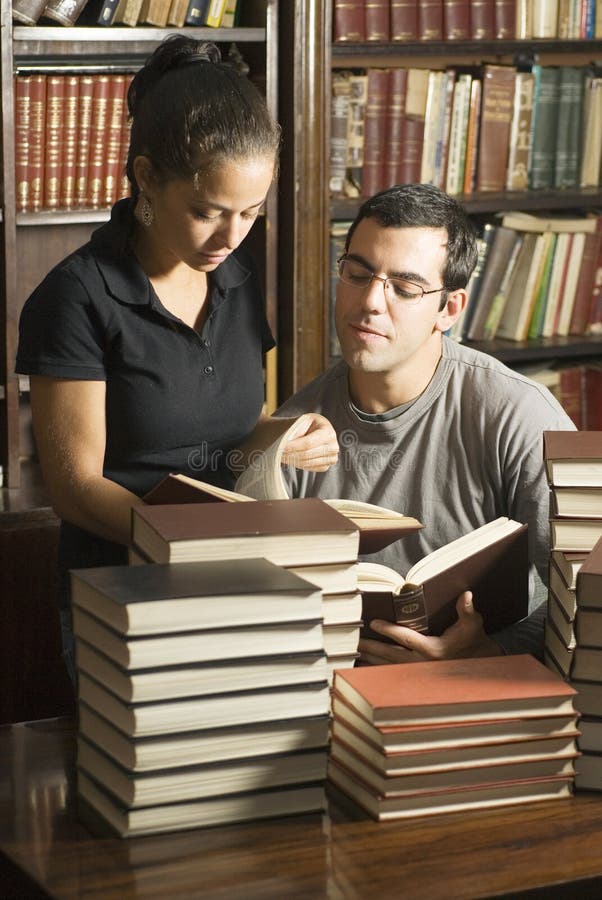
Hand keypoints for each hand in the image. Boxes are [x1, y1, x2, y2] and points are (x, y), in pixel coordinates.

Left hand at [280, 413, 338, 471]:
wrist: (310, 432)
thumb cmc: (304, 425)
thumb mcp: (299, 423)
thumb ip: (294, 431)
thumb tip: (285, 444)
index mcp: (328, 431)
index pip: (308, 443)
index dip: (292, 446)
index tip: (280, 447)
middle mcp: (333, 445)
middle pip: (307, 454)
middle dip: (290, 454)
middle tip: (277, 452)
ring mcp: (332, 457)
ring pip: (307, 463)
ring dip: (292, 460)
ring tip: (282, 454)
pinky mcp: (327, 465)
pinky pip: (310, 468)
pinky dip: (299, 464)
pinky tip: (293, 458)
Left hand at [358, 592, 504, 664]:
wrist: (479, 662)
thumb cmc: (473, 640)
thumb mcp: (472, 624)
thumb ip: (467, 610)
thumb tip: (466, 595)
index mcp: (434, 650)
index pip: (406, 638)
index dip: (388, 630)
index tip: (373, 622)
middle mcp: (423, 663)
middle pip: (390, 654)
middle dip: (371, 647)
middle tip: (353, 639)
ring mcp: (418, 671)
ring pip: (389, 665)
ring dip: (371, 658)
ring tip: (354, 650)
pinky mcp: (416, 676)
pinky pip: (391, 673)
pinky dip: (377, 668)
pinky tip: (364, 663)